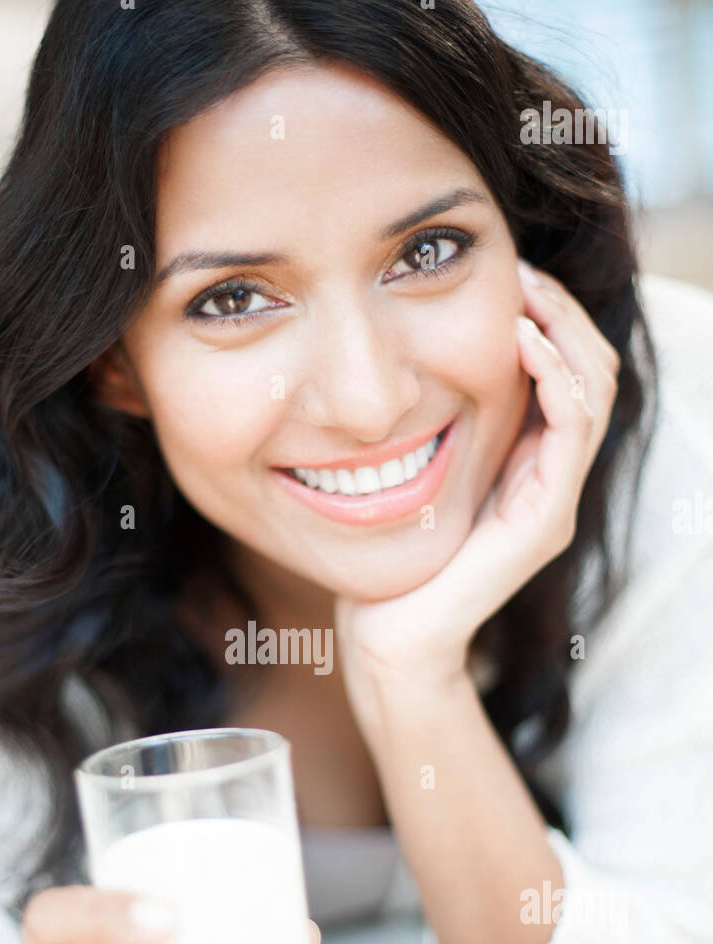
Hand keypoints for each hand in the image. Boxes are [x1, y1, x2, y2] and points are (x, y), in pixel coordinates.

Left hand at [335, 259, 619, 711]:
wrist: (389, 637)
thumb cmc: (390, 559)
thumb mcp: (414, 472)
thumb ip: (434, 428)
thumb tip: (407, 358)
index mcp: (527, 464)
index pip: (565, 372)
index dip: (547, 316)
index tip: (507, 273)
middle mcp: (551, 479)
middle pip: (591, 372)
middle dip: (561, 310)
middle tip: (520, 267)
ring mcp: (553, 500)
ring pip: (593, 391)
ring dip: (563, 329)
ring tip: (526, 289)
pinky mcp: (544, 519)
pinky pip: (570, 430)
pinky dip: (554, 377)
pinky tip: (521, 340)